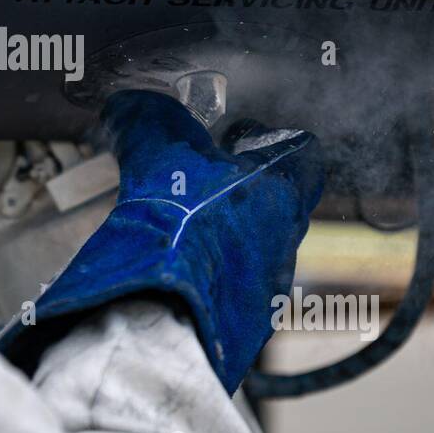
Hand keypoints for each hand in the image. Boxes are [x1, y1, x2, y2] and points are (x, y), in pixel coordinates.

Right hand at [0, 89, 323, 392]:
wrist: (161, 321)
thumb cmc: (176, 232)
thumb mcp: (156, 152)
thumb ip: (149, 121)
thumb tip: (132, 104)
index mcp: (281, 189)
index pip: (302, 150)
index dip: (265, 137)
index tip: (232, 135)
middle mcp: (285, 239)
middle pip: (277, 200)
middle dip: (239, 188)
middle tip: (195, 180)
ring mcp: (267, 287)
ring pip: (255, 248)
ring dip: (223, 236)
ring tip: (177, 231)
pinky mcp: (243, 327)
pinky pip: (233, 291)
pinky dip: (208, 278)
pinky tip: (170, 273)